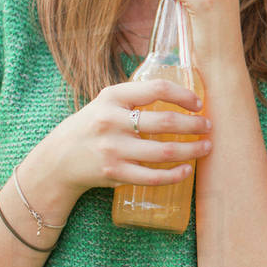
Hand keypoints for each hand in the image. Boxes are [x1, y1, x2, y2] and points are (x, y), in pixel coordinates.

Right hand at [31, 79, 211, 199]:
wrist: (58, 159)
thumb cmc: (91, 126)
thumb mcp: (106, 102)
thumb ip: (135, 98)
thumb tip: (180, 95)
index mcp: (112, 97)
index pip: (156, 89)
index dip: (183, 95)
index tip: (198, 103)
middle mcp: (112, 121)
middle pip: (166, 122)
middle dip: (194, 125)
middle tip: (208, 127)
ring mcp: (113, 149)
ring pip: (164, 152)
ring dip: (192, 150)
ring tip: (206, 147)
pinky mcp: (114, 173)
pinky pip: (153, 177)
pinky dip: (175, 174)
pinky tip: (188, 169)